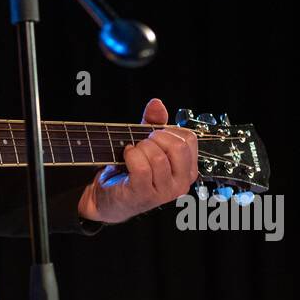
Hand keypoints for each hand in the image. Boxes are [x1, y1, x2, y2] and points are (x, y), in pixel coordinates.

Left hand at [77, 98, 197, 223]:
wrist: (109, 196)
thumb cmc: (131, 169)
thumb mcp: (146, 143)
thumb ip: (154, 122)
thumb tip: (157, 104)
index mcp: (187, 170)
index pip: (189, 139)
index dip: (168, 131)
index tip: (154, 136)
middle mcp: (181, 183)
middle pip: (178, 147)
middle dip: (156, 138)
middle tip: (143, 143)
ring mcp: (164, 192)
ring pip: (157, 156)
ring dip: (140, 148)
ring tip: (133, 152)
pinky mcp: (144, 195)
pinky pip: (140, 167)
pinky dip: (130, 156)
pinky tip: (126, 156)